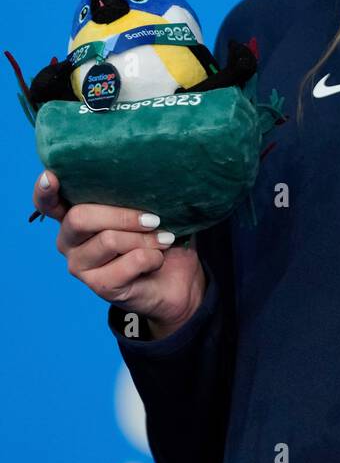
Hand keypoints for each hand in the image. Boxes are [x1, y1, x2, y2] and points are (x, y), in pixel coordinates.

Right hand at [33, 169, 205, 339]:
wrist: (173, 279)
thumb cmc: (155, 236)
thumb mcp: (142, 210)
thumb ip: (129, 195)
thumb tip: (136, 176)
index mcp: (74, 216)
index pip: (47, 202)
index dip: (44, 190)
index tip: (50, 177)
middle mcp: (68, 241)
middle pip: (80, 218)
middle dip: (122, 215)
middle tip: (153, 219)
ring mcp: (80, 266)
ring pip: (109, 240)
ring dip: (145, 238)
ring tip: (163, 239)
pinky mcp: (100, 286)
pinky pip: (131, 262)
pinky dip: (153, 257)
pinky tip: (157, 259)